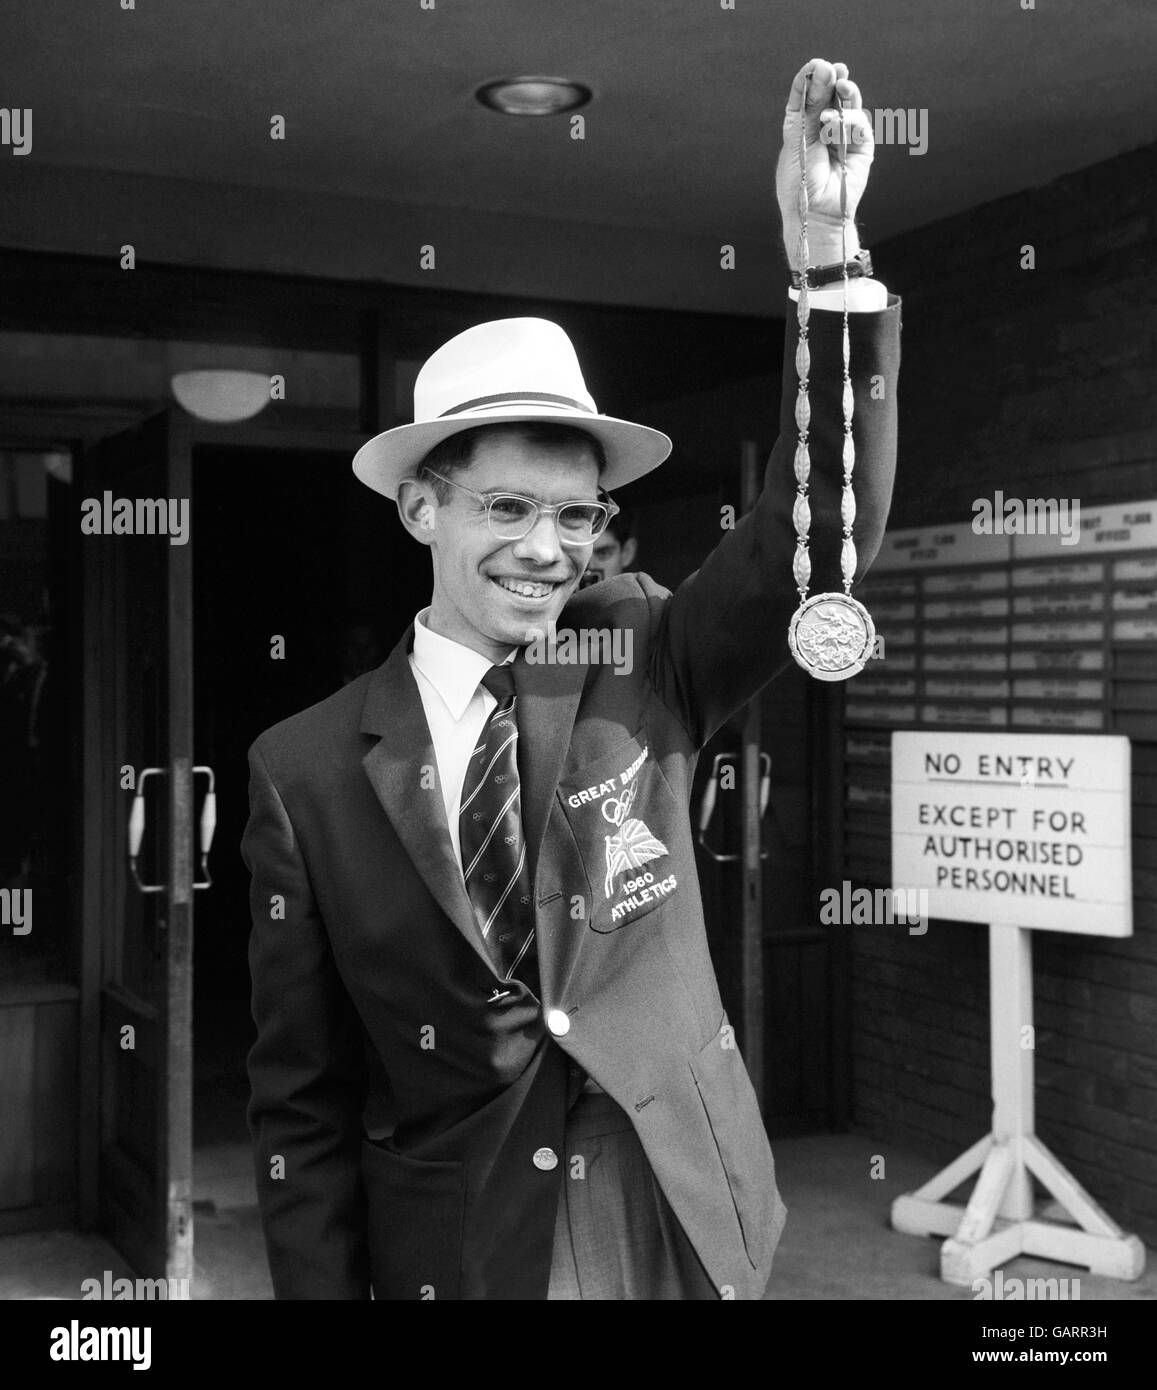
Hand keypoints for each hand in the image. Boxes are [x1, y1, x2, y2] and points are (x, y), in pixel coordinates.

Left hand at [776, 59, 873, 271]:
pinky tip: (837, 126)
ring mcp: (844, 137)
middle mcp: (823, 128)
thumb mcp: (800, 137)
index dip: (811, 76)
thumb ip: (812, 103)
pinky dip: (850, 120)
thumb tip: (825, 68)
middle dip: (832, 80)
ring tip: (841, 89)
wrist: (814, 213)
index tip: (816, 65)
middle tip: (834, 71)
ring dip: (846, 94)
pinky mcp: (862, 148)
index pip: (806, 92)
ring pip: (849, 104)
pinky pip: (861, 125)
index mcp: (801, 124)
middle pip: (830, 93)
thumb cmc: (800, 182)